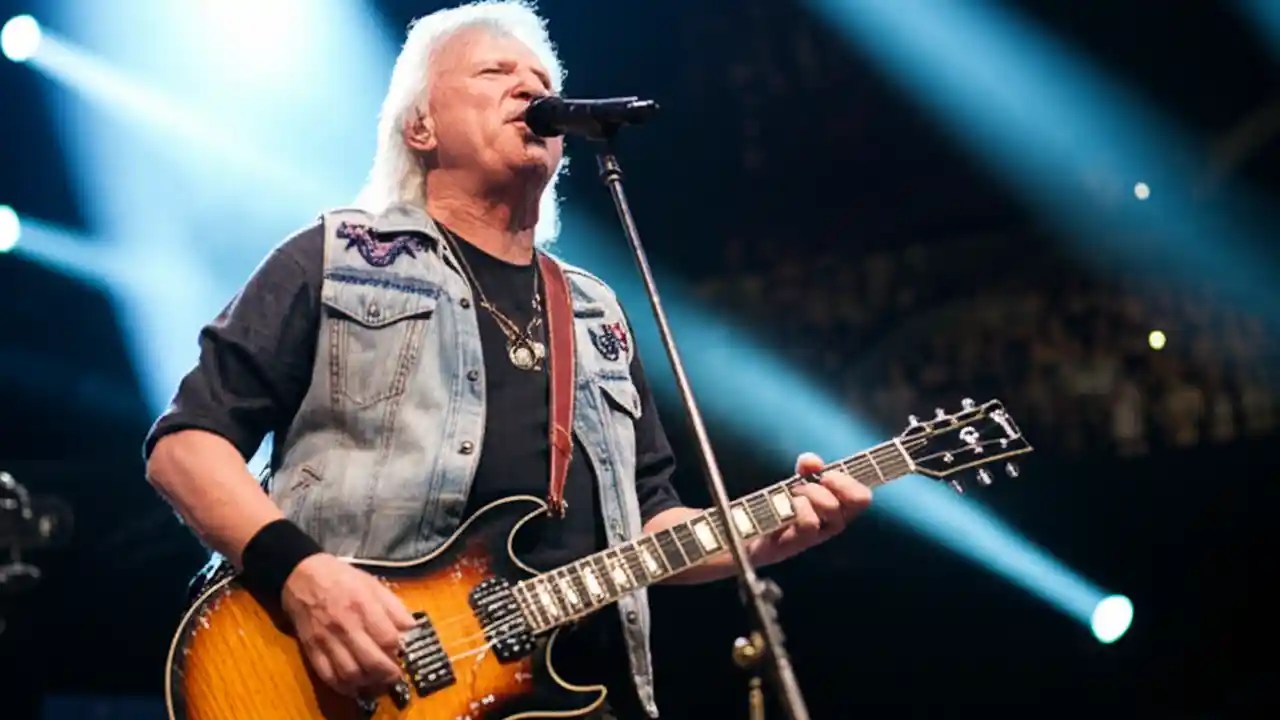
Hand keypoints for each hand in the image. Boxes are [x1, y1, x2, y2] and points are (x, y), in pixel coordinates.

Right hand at [281, 553, 417, 697]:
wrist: (302, 576)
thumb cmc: (342, 579)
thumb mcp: (373, 584)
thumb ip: (393, 607)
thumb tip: (411, 629)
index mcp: (364, 606)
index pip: (387, 638)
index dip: (399, 650)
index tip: (402, 652)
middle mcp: (346, 626)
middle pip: (371, 661)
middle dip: (388, 674)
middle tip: (394, 676)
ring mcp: (327, 640)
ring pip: (350, 673)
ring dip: (367, 683)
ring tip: (376, 682)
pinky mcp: (311, 649)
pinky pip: (327, 675)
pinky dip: (343, 686)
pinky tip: (354, 686)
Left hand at [749, 452, 871, 566]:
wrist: (746, 534)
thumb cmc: (778, 507)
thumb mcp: (796, 482)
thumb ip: (808, 468)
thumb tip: (813, 461)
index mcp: (837, 508)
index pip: (862, 497)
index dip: (850, 482)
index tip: (827, 475)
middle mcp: (830, 525)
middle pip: (854, 501)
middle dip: (828, 484)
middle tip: (804, 485)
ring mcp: (814, 537)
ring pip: (831, 508)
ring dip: (809, 493)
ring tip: (791, 495)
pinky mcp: (792, 545)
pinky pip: (809, 523)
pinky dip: (796, 508)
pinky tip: (782, 507)